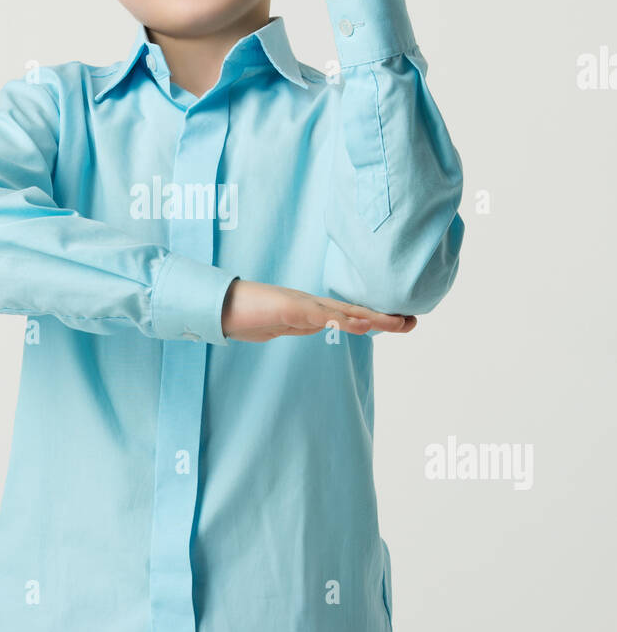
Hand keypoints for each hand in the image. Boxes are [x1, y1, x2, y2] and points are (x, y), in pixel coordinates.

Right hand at [220, 279, 415, 343]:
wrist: (217, 305)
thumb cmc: (246, 314)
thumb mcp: (280, 326)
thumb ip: (301, 324)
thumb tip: (318, 327)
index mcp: (311, 311)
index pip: (349, 314)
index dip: (375, 318)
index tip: (400, 323)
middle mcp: (311, 304)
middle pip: (354, 310)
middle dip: (385, 318)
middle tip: (413, 323)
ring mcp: (300, 305)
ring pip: (343, 311)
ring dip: (372, 318)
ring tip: (398, 323)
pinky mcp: (287, 308)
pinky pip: (319, 316)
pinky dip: (342, 320)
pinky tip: (361, 324)